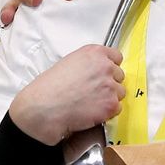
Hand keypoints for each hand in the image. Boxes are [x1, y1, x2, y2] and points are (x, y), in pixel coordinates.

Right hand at [9, 45, 124, 145]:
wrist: (45, 107)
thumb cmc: (51, 87)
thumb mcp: (69, 63)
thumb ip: (89, 64)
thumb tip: (97, 72)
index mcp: (94, 53)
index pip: (116, 57)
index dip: (110, 67)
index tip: (105, 74)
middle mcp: (105, 66)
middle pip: (119, 75)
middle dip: (110, 83)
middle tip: (94, 91)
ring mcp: (110, 85)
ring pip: (119, 93)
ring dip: (109, 98)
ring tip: (91, 102)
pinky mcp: (111, 104)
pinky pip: (117, 108)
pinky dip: (107, 112)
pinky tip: (92, 111)